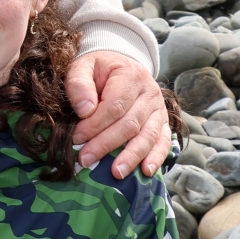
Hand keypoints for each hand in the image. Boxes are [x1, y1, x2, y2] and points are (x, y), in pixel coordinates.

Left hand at [68, 51, 172, 176]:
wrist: (120, 65)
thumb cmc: (97, 70)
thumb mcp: (83, 66)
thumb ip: (79, 84)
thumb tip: (84, 110)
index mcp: (130, 75)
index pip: (115, 106)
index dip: (95, 125)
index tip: (76, 138)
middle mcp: (149, 92)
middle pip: (130, 124)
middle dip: (106, 144)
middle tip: (85, 160)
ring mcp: (158, 109)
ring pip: (147, 135)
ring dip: (131, 156)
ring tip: (115, 173)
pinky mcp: (162, 122)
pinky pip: (163, 141)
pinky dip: (156, 157)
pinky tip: (146, 171)